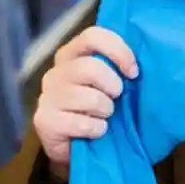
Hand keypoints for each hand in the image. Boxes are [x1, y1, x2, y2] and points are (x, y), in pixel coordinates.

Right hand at [33, 26, 138, 175]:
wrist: (78, 147)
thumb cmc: (99, 109)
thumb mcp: (109, 83)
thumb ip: (118, 67)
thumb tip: (140, 64)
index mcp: (72, 54)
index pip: (93, 36)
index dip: (118, 51)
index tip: (134, 72)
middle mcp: (56, 72)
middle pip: (91, 68)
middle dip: (114, 86)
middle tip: (116, 99)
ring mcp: (46, 96)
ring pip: (90, 98)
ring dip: (106, 111)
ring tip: (104, 116)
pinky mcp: (44, 120)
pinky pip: (81, 123)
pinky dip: (97, 129)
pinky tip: (95, 131)